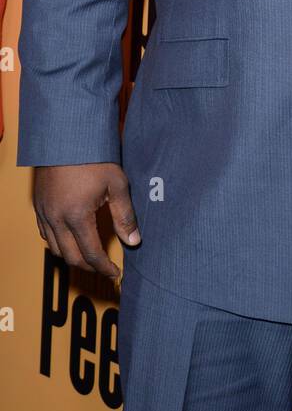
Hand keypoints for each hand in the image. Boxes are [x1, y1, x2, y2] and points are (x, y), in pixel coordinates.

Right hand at [32, 163, 139, 278]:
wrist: (67, 136)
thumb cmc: (94, 158)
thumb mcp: (117, 185)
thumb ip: (125, 216)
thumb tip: (133, 241)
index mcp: (77, 216)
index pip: (91, 254)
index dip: (104, 268)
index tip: (115, 273)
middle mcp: (56, 219)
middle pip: (71, 257)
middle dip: (89, 267)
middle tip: (105, 268)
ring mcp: (44, 213)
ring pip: (55, 249)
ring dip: (72, 257)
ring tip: (90, 257)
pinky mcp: (38, 206)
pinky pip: (45, 234)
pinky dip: (58, 243)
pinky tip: (71, 239)